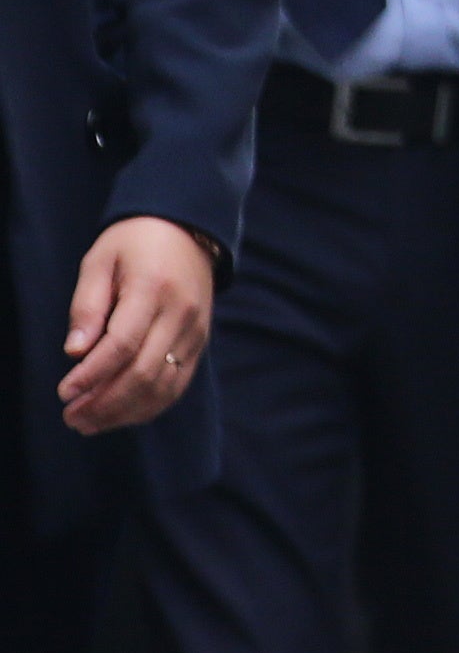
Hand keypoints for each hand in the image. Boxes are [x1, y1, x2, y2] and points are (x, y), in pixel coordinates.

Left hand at [59, 217, 215, 434]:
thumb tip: (75, 353)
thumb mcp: (100, 261)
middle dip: (104, 402)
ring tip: (89, 423)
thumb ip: (87, 306)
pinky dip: (148, 406)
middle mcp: (180, 314)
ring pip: (162, 385)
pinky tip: (120, 414)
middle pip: (143, 372)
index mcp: (152, 289)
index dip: (92, 375)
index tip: (64, 392)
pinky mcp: (200, 342)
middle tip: (71, 416)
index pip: (122, 344)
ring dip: (124, 411)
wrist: (187, 230)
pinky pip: (177, 384)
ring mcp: (195, 331)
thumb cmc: (134, 243)